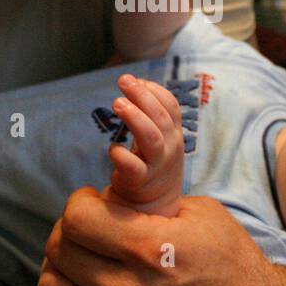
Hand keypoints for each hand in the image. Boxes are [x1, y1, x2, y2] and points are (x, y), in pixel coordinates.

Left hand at [36, 189, 285, 285]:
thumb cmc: (232, 264)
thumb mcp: (201, 214)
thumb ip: (148, 204)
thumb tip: (105, 198)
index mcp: (152, 249)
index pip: (77, 219)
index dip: (80, 203)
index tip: (93, 204)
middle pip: (60, 251)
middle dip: (68, 231)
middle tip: (86, 230)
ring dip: (60, 269)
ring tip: (80, 264)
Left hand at [105, 75, 182, 217]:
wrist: (155, 205)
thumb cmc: (153, 162)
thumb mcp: (159, 136)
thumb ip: (149, 112)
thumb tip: (133, 82)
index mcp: (173, 133)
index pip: (170, 106)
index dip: (154, 91)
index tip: (136, 80)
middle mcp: (169, 147)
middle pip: (160, 118)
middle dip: (142, 96)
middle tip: (123, 81)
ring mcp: (157, 166)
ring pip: (151, 139)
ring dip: (135, 119)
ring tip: (118, 103)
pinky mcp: (140, 182)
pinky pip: (133, 167)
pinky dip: (122, 155)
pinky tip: (112, 148)